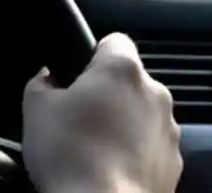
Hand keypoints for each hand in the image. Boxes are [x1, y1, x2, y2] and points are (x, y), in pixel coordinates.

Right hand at [22, 33, 181, 192]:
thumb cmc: (71, 155)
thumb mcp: (36, 109)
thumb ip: (41, 83)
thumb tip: (47, 79)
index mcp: (122, 70)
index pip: (114, 41)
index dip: (92, 56)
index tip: (77, 77)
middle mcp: (154, 94)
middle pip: (129, 81)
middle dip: (107, 95)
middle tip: (78, 117)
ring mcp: (168, 130)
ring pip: (142, 115)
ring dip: (123, 125)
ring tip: (93, 149)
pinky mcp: (175, 163)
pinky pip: (152, 147)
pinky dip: (135, 154)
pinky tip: (110, 170)